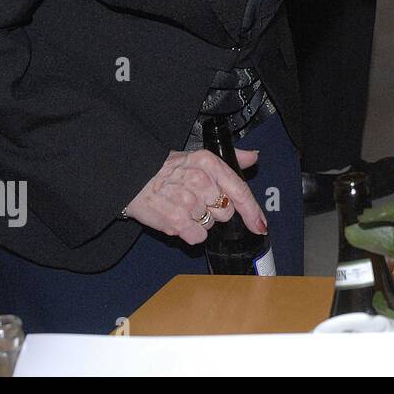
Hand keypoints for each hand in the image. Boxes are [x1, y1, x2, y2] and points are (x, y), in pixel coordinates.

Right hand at [124, 148, 267, 245]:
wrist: (132, 178)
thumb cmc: (168, 169)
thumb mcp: (199, 156)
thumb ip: (230, 159)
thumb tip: (254, 158)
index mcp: (209, 163)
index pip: (239, 190)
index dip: (252, 211)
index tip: (260, 226)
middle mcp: (200, 181)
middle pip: (226, 212)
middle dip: (216, 210)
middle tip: (197, 200)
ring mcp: (187, 202)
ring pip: (211, 225)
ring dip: (200, 220)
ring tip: (183, 206)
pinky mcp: (175, 221)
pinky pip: (198, 237)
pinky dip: (190, 233)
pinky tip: (178, 218)